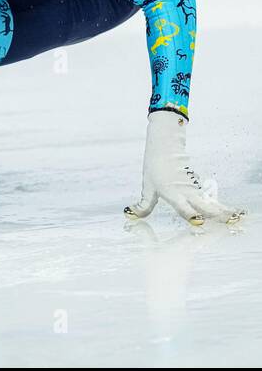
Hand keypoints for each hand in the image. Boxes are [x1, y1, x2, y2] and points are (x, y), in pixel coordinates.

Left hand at [125, 110, 243, 225]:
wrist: (165, 147)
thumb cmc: (154, 167)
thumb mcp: (147, 186)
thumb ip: (144, 204)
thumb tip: (130, 214)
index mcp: (172, 193)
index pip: (183, 207)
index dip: (191, 215)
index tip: (199, 222)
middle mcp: (186, 192)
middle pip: (205, 206)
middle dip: (218, 216)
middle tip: (231, 223)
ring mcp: (194, 189)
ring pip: (212, 202)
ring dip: (225, 211)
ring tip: (238, 218)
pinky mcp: (199, 186)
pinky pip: (212, 199)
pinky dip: (222, 206)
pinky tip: (234, 213)